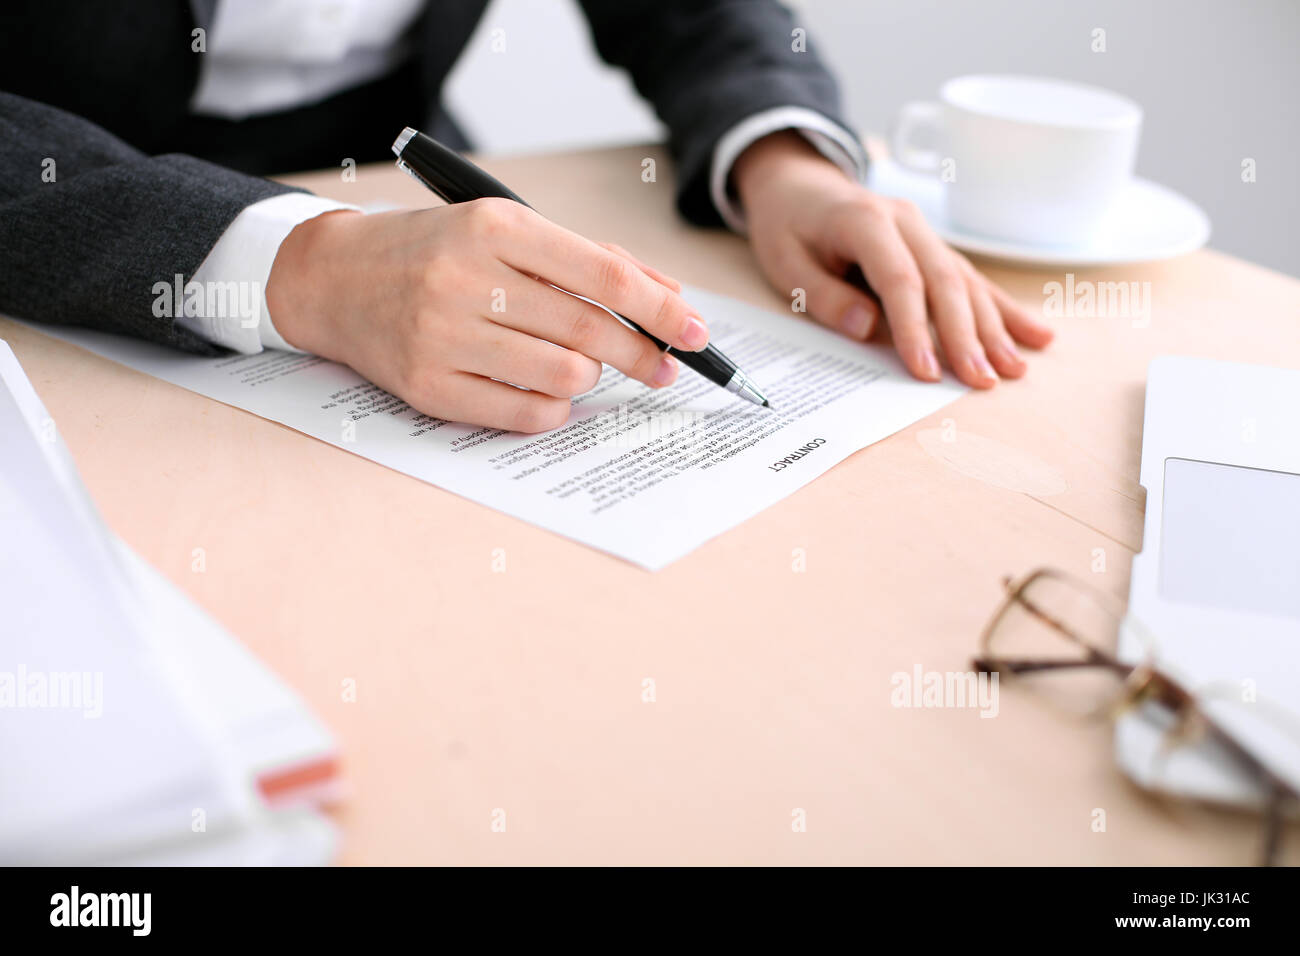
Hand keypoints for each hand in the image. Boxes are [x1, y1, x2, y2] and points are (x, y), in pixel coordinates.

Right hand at [265, 201, 705, 431]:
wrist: (333, 277)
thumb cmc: (436, 250)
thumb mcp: (507, 230)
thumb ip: (589, 258)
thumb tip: (670, 297)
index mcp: (495, 227)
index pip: (604, 275)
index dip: (661, 309)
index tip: (697, 332)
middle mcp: (465, 280)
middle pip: (590, 332)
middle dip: (644, 355)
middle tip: (665, 366)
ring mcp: (442, 337)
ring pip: (564, 378)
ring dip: (591, 377)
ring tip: (580, 364)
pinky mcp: (427, 388)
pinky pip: (525, 415)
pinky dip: (554, 407)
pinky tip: (547, 390)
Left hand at [733, 131, 1052, 386]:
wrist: (798, 184)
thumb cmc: (788, 227)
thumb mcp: (785, 263)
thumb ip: (825, 296)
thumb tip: (868, 328)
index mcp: (865, 221)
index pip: (899, 281)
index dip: (915, 328)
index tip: (926, 371)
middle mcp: (905, 222)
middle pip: (944, 282)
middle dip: (966, 335)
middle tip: (982, 381)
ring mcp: (924, 233)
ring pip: (966, 281)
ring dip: (993, 327)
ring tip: (1015, 369)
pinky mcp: (932, 247)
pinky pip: (971, 279)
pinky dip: (1002, 309)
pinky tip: (1035, 334)